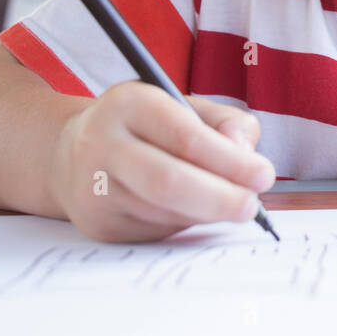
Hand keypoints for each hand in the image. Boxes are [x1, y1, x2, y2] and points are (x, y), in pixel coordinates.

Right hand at [49, 81, 275, 242]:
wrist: (72, 155)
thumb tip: (247, 158)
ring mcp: (93, 188)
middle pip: (168, 182)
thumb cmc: (146, 128)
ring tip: (226, 203)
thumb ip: (226, 124)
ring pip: (164, 212)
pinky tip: (190, 210)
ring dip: (206, 214)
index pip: (185, 136)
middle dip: (220, 199)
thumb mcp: (184, 107)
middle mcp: (102, 143)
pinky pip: (155, 232)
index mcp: (128, 102)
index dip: (230, 160)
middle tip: (251, 207)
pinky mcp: (98, 225)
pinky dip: (185, 224)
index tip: (264, 176)